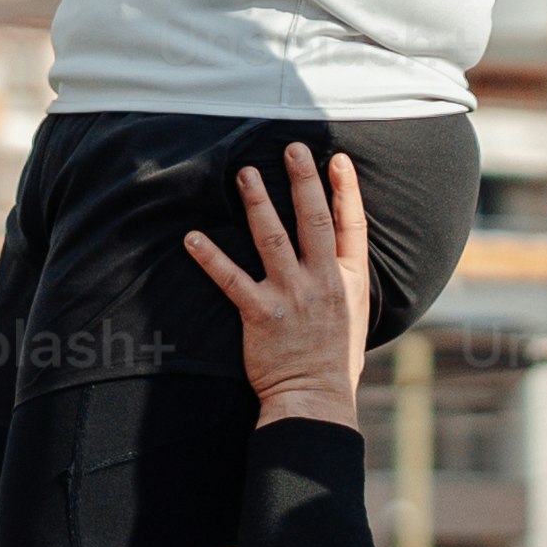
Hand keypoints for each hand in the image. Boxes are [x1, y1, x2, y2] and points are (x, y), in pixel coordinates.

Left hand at [177, 148, 372, 434]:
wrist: (315, 398)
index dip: (346, 190)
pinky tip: (192, 237)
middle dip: (303, 181)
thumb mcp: (355, 314)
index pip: (351, 225)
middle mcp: (323, 281)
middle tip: (292, 148)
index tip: (338, 160)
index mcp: (350, 280)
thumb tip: (338, 251)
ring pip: (272, 238)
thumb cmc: (334, 359)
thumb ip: (345, 279)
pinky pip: (231, 279)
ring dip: (257, 203)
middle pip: (313, 220)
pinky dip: (210, 257)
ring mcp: (292, 296)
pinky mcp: (261, 313)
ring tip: (244, 174)